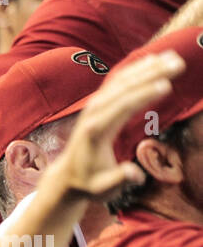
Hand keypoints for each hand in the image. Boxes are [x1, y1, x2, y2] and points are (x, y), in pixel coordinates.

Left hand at [45, 49, 183, 199]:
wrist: (67, 176)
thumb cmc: (88, 184)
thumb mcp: (103, 188)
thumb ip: (119, 180)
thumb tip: (135, 174)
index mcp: (96, 131)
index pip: (122, 107)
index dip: (144, 95)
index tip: (167, 85)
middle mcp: (93, 114)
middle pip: (124, 88)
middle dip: (151, 74)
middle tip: (178, 64)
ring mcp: (94, 106)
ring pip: (121, 80)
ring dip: (147, 67)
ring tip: (173, 58)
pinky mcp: (97, 104)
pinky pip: (118, 81)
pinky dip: (136, 69)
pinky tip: (155, 60)